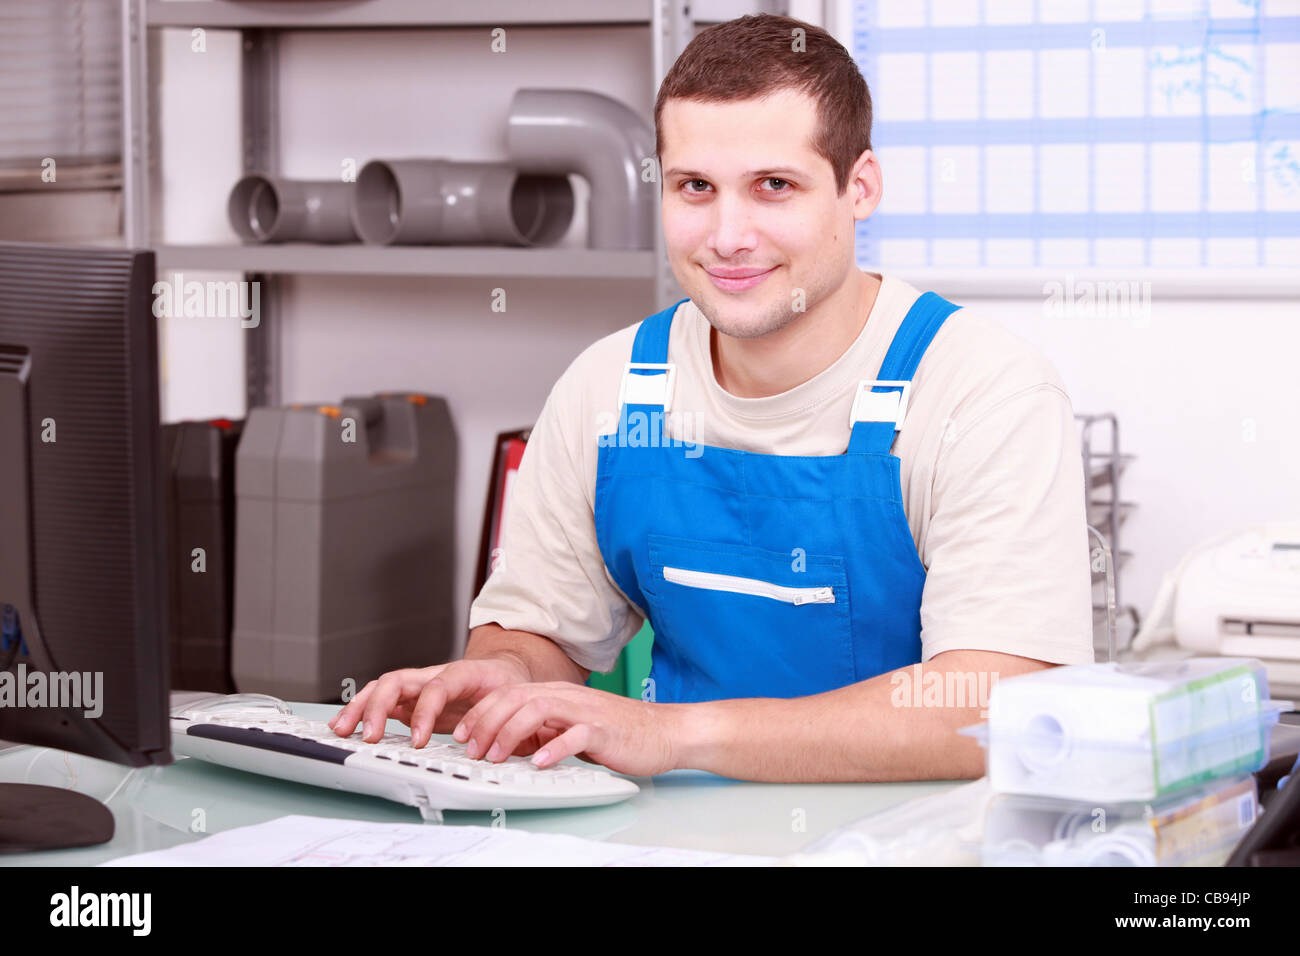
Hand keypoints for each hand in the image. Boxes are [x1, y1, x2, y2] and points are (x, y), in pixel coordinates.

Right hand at [328, 657, 531, 746]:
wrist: (500, 672)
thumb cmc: (502, 685)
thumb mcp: (507, 698)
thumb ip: (494, 716)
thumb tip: (481, 742)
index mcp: (459, 673)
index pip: (435, 688)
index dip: (424, 712)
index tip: (419, 741)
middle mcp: (431, 676)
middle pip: (396, 681)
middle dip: (376, 706)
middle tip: (368, 735)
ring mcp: (417, 686)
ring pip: (382, 688)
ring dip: (360, 707)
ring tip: (341, 728)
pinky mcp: (409, 699)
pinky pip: (380, 701)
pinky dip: (362, 712)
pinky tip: (346, 726)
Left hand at [452, 682, 679, 777]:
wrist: (664, 732)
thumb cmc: (621, 732)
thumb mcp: (572, 726)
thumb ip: (544, 728)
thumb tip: (509, 742)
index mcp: (558, 694)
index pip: (509, 694)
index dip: (481, 713)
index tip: (462, 734)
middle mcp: (569, 697)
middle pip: (517, 697)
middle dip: (486, 722)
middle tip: (471, 748)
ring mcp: (587, 711)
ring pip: (539, 709)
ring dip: (511, 732)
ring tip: (496, 756)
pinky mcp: (604, 731)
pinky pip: (575, 735)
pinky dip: (553, 748)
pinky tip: (539, 762)